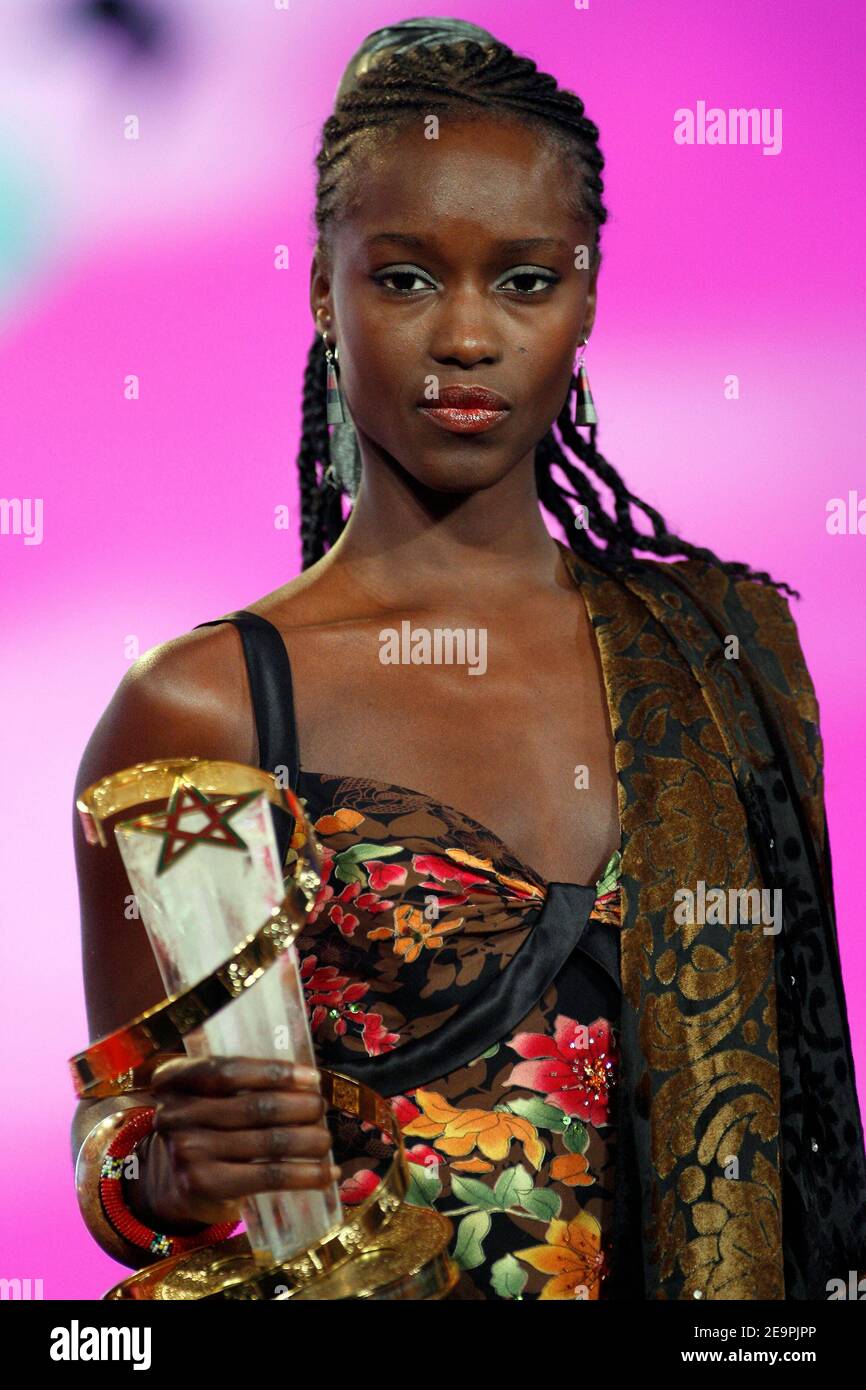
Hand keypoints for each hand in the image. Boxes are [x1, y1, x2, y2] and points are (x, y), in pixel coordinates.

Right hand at [127, 1056, 338, 1230]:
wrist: (173, 1184)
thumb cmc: (205, 1128)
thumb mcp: (207, 1097)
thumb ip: (240, 1084)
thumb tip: (307, 1082)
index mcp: (174, 1078)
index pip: (229, 1070)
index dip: (275, 1072)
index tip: (312, 1077)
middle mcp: (174, 1113)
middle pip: (254, 1106)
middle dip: (299, 1106)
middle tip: (321, 1107)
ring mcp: (187, 1151)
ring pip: (267, 1141)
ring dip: (308, 1140)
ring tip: (326, 1139)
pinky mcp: (204, 1185)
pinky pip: (268, 1176)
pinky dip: (305, 1175)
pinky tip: (326, 1173)